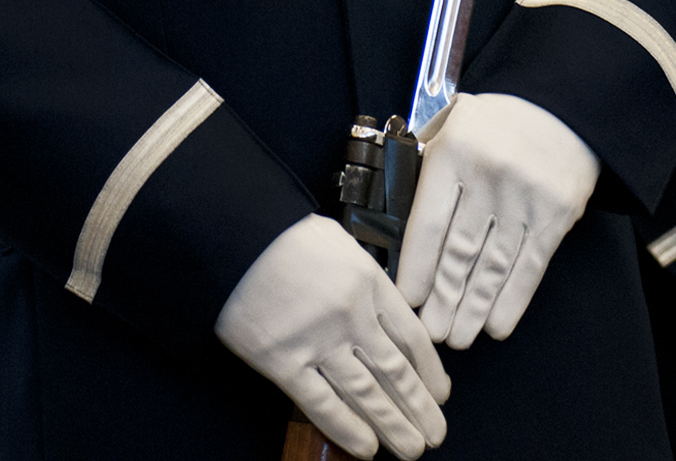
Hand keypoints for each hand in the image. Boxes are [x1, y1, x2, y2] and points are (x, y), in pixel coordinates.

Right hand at [216, 214, 449, 460]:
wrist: (235, 238)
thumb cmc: (284, 236)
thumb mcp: (341, 244)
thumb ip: (366, 280)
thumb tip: (387, 313)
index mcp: (369, 282)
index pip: (411, 336)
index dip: (429, 371)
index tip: (440, 393)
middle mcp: (351, 315)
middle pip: (395, 372)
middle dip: (419, 409)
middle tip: (435, 434)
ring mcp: (318, 341)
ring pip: (366, 395)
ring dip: (393, 427)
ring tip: (411, 448)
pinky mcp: (283, 361)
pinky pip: (322, 403)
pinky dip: (347, 429)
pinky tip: (366, 447)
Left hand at [395, 92, 599, 347]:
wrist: (562, 106)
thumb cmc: (496, 121)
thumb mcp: (451, 122)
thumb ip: (423, 159)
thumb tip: (394, 207)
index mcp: (455, 154)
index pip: (429, 223)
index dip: (416, 268)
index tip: (407, 300)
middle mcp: (490, 177)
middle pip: (460, 253)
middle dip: (443, 300)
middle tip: (431, 332)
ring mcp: (526, 199)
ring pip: (493, 267)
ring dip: (474, 309)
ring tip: (459, 337)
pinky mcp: (555, 216)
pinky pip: (530, 268)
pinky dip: (513, 301)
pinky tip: (496, 325)